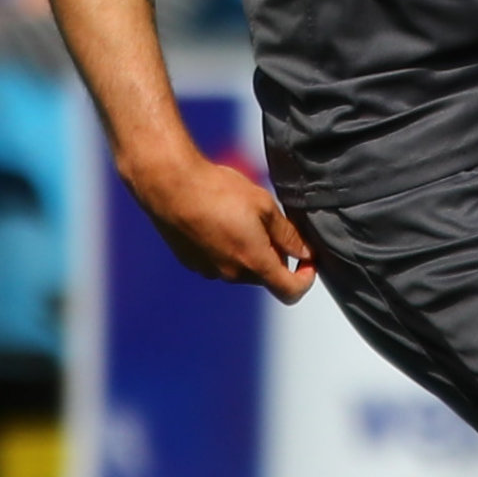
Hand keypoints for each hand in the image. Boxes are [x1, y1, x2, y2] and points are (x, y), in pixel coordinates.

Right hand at [127, 153, 312, 301]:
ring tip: (238, 217)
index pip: (289, 291)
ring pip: (240, 268)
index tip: (307, 261)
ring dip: (247, 252)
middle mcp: (232, 273)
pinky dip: (225, 248)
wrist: (170, 185)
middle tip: (269, 224)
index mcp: (254, 261)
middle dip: (274, 257)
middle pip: (264, 276)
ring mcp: (209, 270)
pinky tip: (217, 221)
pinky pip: (218, 262)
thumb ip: (287, 234)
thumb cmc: (217, 191)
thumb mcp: (264, 205)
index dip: (305, 279)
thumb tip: (304, 252)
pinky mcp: (191, 262)